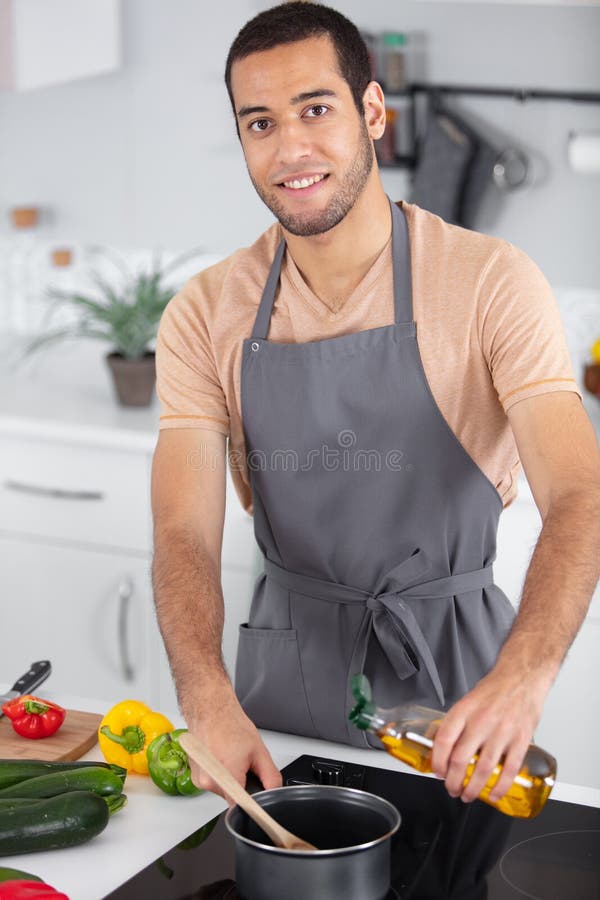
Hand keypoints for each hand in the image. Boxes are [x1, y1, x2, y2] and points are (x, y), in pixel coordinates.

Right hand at [186, 693, 281, 804]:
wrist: (210, 709)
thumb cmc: (230, 724)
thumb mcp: (259, 751)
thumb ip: (270, 776)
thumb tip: (274, 792)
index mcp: (226, 776)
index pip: (240, 807)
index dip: (251, 807)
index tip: (258, 808)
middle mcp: (209, 782)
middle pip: (232, 798)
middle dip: (242, 786)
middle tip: (245, 765)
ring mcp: (200, 780)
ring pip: (223, 791)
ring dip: (231, 780)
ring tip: (232, 756)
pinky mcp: (196, 777)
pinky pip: (214, 784)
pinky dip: (221, 775)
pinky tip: (222, 757)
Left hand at [430, 669, 548, 803]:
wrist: (522, 677)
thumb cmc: (495, 689)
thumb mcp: (468, 700)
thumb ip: (457, 722)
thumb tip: (441, 744)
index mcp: (465, 710)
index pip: (444, 739)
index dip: (438, 760)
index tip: (437, 771)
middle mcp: (482, 721)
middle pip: (461, 758)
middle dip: (453, 780)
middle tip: (452, 788)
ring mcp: (502, 731)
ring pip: (484, 768)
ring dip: (474, 787)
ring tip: (468, 795)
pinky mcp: (521, 739)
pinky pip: (509, 769)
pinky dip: (501, 786)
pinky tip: (494, 794)